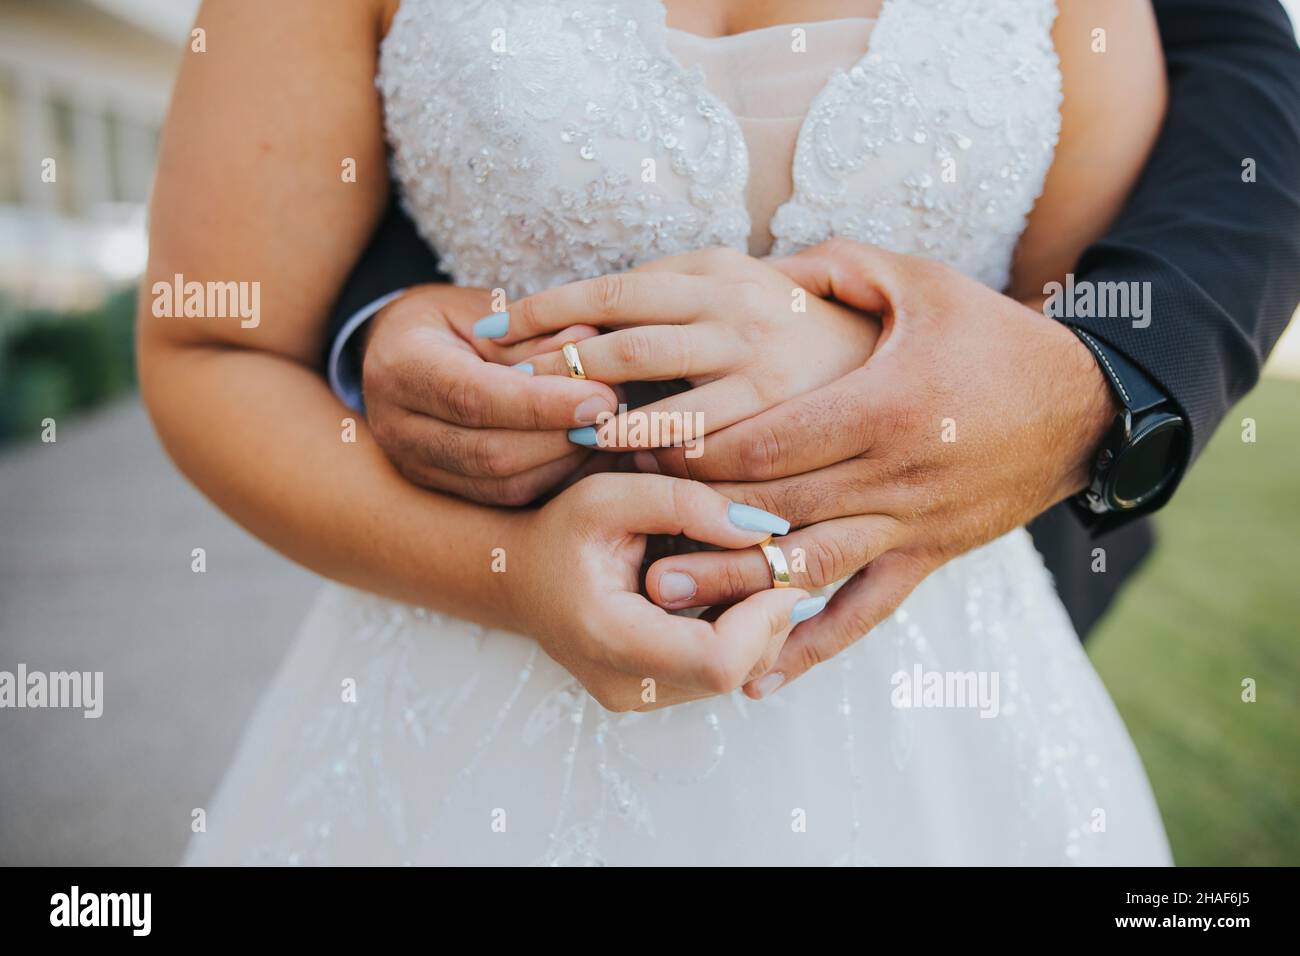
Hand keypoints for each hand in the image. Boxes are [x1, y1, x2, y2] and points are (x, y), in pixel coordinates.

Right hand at [361, 284, 620, 503]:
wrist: (397, 354)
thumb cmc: (448, 321)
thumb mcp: (481, 308)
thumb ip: (531, 332)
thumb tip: (589, 348)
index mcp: (400, 367)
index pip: (474, 397)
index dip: (542, 403)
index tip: (600, 396)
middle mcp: (397, 427)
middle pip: (491, 452)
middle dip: (561, 436)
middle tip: (613, 414)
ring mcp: (416, 467)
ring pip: (503, 484)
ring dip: (564, 460)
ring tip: (605, 428)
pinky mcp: (442, 490)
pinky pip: (508, 496)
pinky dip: (555, 476)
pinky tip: (587, 451)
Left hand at [486, 247, 880, 448]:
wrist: (954, 367)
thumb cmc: (843, 324)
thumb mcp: (780, 275)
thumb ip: (702, 278)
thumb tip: (627, 295)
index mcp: (728, 274)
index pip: (617, 290)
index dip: (548, 310)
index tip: (492, 330)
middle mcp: (746, 321)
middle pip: (628, 349)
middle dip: (558, 372)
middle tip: (500, 391)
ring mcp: (773, 381)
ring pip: (669, 415)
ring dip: (606, 430)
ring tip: (557, 440)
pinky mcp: (794, 434)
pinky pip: (718, 460)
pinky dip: (670, 470)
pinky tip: (635, 479)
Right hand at [503, 473, 820, 710]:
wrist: (518, 578)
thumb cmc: (560, 531)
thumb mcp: (610, 495)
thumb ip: (685, 502)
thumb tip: (763, 528)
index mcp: (609, 638)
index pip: (717, 661)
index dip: (764, 621)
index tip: (780, 573)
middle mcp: (625, 685)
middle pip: (737, 673)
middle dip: (770, 620)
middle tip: (774, 565)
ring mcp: (639, 698)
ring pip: (737, 678)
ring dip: (760, 628)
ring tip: (745, 572)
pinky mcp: (652, 696)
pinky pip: (720, 676)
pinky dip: (740, 637)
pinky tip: (726, 592)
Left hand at [637, 241, 1118, 696]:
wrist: (1084, 407)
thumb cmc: (992, 336)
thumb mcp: (920, 282)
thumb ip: (837, 269)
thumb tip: (761, 267)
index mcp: (886, 404)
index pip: (770, 441)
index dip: (699, 448)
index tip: (641, 447)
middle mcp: (895, 475)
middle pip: (775, 508)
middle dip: (696, 515)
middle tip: (623, 523)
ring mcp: (910, 526)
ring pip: (809, 569)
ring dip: (736, 586)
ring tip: (665, 600)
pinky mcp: (926, 560)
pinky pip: (865, 615)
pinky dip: (812, 650)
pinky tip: (760, 678)